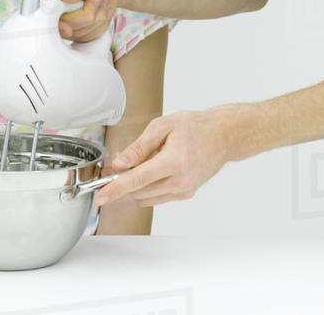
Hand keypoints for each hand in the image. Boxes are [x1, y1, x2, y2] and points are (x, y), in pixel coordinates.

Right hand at [36, 0, 117, 40]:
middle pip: (61, 26)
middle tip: (96, 0)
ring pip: (77, 33)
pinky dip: (100, 25)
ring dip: (96, 19)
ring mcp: (62, 21)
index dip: (52, 19)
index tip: (67, 24)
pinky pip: (87, 38)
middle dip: (85, 16)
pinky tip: (101, 11)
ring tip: (100, 2)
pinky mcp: (75, 30)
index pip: (38, 9)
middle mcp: (50, 7)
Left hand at [94, 107, 237, 207]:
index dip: (114, 189)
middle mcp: (179, 181)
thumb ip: (139, 146)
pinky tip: (153, 170)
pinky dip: (148, 188)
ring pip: (146, 198)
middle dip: (122, 183)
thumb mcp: (163, 126)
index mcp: (173, 162)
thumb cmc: (195, 126)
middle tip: (116, 167)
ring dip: (135, 187)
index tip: (99, 196)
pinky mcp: (185, 194)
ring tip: (140, 165)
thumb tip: (120, 163)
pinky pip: (157, 197)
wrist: (223, 136)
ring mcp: (184, 190)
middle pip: (138, 192)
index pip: (136, 180)